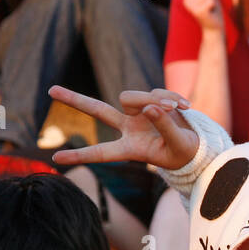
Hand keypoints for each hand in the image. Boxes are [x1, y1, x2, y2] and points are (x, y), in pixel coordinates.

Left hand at [49, 87, 197, 170]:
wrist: (198, 145)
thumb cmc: (185, 153)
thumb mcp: (177, 144)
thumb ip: (164, 126)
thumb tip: (151, 106)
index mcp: (131, 149)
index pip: (101, 152)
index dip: (79, 156)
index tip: (55, 159)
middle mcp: (129, 129)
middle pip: (98, 110)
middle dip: (75, 100)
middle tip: (51, 90)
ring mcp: (138, 113)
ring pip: (134, 96)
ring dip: (155, 99)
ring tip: (178, 110)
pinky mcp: (150, 101)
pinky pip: (155, 91)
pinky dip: (171, 97)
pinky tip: (186, 107)